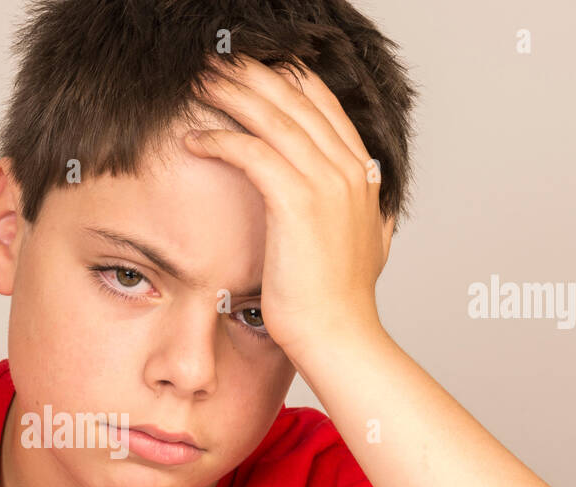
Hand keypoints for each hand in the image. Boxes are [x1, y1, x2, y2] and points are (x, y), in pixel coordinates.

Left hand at [182, 55, 394, 361]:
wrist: (339, 336)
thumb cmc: (341, 303)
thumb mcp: (370, 247)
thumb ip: (372, 218)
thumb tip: (380, 213)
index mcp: (363, 175)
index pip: (324, 107)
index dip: (289, 82)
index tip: (257, 69)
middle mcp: (349, 170)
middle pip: (297, 101)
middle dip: (255, 76)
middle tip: (219, 63)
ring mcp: (327, 183)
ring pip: (274, 119)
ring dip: (233, 95)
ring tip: (201, 83)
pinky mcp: (298, 202)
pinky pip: (252, 154)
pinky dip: (221, 140)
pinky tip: (195, 138)